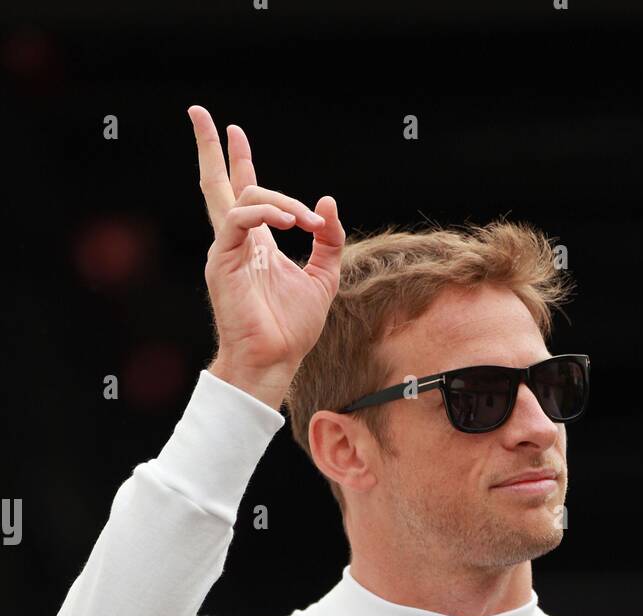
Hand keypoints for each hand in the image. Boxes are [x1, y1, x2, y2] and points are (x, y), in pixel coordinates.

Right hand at [188, 105, 345, 407]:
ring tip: (306, 221)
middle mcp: (237, 242)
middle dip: (210, 147)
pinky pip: (239, 219)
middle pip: (216, 184)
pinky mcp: (223, 261)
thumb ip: (328, 240)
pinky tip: (289, 222)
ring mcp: (226, 250)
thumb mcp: (323, 278)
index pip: (244, 193)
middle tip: (201, 112)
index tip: (234, 131)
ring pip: (241, 196)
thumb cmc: (292, 329)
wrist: (274, 361)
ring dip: (281, 199)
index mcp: (256, 244)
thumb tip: (327, 203)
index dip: (238, 160)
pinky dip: (265, 212)